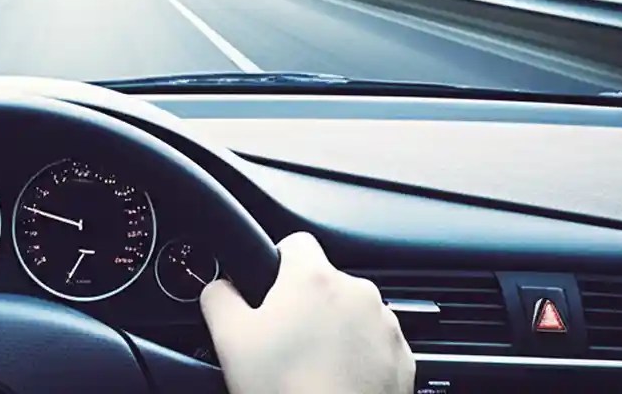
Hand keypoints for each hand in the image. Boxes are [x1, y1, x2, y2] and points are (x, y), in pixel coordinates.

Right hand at [200, 232, 412, 393]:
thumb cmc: (286, 390)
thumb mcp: (229, 340)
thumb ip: (218, 296)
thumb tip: (219, 285)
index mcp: (313, 279)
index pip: (294, 242)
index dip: (276, 265)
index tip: (267, 295)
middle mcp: (357, 293)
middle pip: (323, 283)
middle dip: (304, 306)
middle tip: (282, 344)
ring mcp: (385, 326)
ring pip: (350, 314)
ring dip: (332, 331)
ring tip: (309, 369)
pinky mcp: (403, 358)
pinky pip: (373, 344)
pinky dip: (356, 357)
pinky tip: (334, 383)